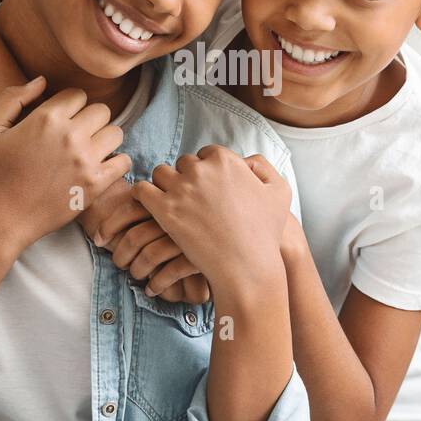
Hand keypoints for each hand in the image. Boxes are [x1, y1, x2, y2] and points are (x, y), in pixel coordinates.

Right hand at [0, 77, 131, 247]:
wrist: (1, 217)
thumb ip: (13, 98)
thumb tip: (42, 81)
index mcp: (47, 118)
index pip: (78, 95)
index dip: (70, 105)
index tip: (61, 120)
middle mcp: (70, 136)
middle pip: (101, 110)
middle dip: (89, 119)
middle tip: (76, 135)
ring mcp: (86, 161)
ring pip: (116, 133)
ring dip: (104, 138)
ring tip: (90, 149)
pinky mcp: (96, 184)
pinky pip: (124, 161)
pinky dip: (116, 162)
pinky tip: (100, 166)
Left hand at [82, 178, 210, 304]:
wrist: (247, 244)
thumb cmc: (221, 220)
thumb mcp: (194, 200)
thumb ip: (168, 199)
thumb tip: (124, 211)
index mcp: (175, 194)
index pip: (132, 206)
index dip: (110, 223)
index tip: (98, 238)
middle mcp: (182, 213)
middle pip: (135, 235)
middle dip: (120, 252)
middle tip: (118, 262)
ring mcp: (190, 236)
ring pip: (148, 256)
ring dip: (136, 269)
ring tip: (135, 275)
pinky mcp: (198, 258)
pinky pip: (167, 273)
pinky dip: (156, 283)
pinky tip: (152, 288)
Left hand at [131, 146, 291, 294]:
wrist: (247, 266)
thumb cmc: (265, 233)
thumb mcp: (279, 192)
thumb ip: (264, 168)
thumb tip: (245, 160)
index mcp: (225, 160)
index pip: (205, 154)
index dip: (207, 172)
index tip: (208, 189)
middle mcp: (202, 169)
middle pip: (183, 163)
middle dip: (186, 179)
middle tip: (191, 201)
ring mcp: (181, 189)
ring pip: (160, 173)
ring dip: (164, 186)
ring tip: (172, 204)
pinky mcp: (164, 210)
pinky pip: (141, 191)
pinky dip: (143, 197)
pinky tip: (152, 209)